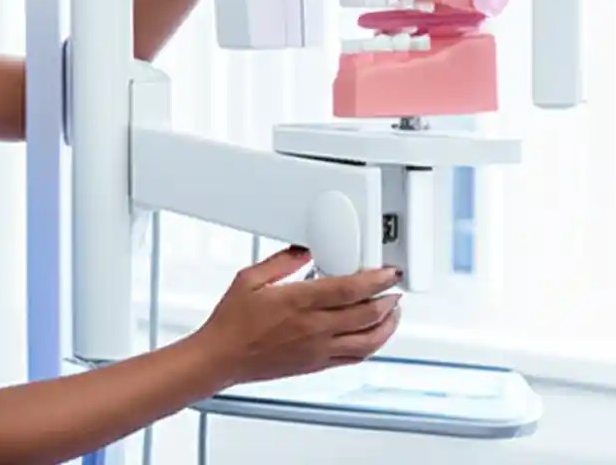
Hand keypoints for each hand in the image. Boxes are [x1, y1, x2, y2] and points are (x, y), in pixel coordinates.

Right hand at [194, 247, 401, 387]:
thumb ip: (281, 262)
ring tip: (392, 311)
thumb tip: (304, 250)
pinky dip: (372, 345)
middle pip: (368, 315)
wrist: (222, 357)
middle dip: (389, 299)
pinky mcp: (316, 365)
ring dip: (388, 325)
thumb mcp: (249, 279)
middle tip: (394, 288)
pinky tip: (373, 336)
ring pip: (369, 341)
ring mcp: (318, 350)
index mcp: (298, 302)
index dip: (377, 279)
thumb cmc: (232, 323)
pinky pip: (355, 358)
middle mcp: (313, 328)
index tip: (388, 272)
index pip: (350, 290)